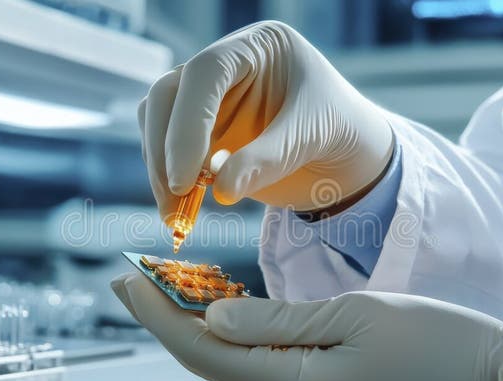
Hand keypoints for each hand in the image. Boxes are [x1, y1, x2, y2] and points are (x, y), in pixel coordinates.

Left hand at [111, 272, 502, 380]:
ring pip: (237, 373)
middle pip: (212, 366)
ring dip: (203, 332)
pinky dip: (241, 346)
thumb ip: (279, 322)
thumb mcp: (360, 317)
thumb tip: (213, 319)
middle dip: (170, 320)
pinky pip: (268, 379)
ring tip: (177, 290)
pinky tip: (231, 317)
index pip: (201, 353)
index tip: (123, 279)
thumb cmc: (442, 350)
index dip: (156, 315)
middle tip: (138, 279)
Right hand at [137, 20, 392, 220]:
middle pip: (168, 95)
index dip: (188, 124)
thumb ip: (268, 160)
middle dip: (165, 149)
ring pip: (156, 122)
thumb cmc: (338, 131)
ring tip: (178, 213)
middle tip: (175, 197)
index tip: (185, 177)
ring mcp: (206, 99)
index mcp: (257, 46)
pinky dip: (168, 181)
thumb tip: (219, 191)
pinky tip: (182, 209)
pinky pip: (166, 151)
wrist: (346, 155)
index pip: (205, 73)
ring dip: (160, 169)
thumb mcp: (312, 138)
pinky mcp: (198, 132)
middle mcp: (224, 66)